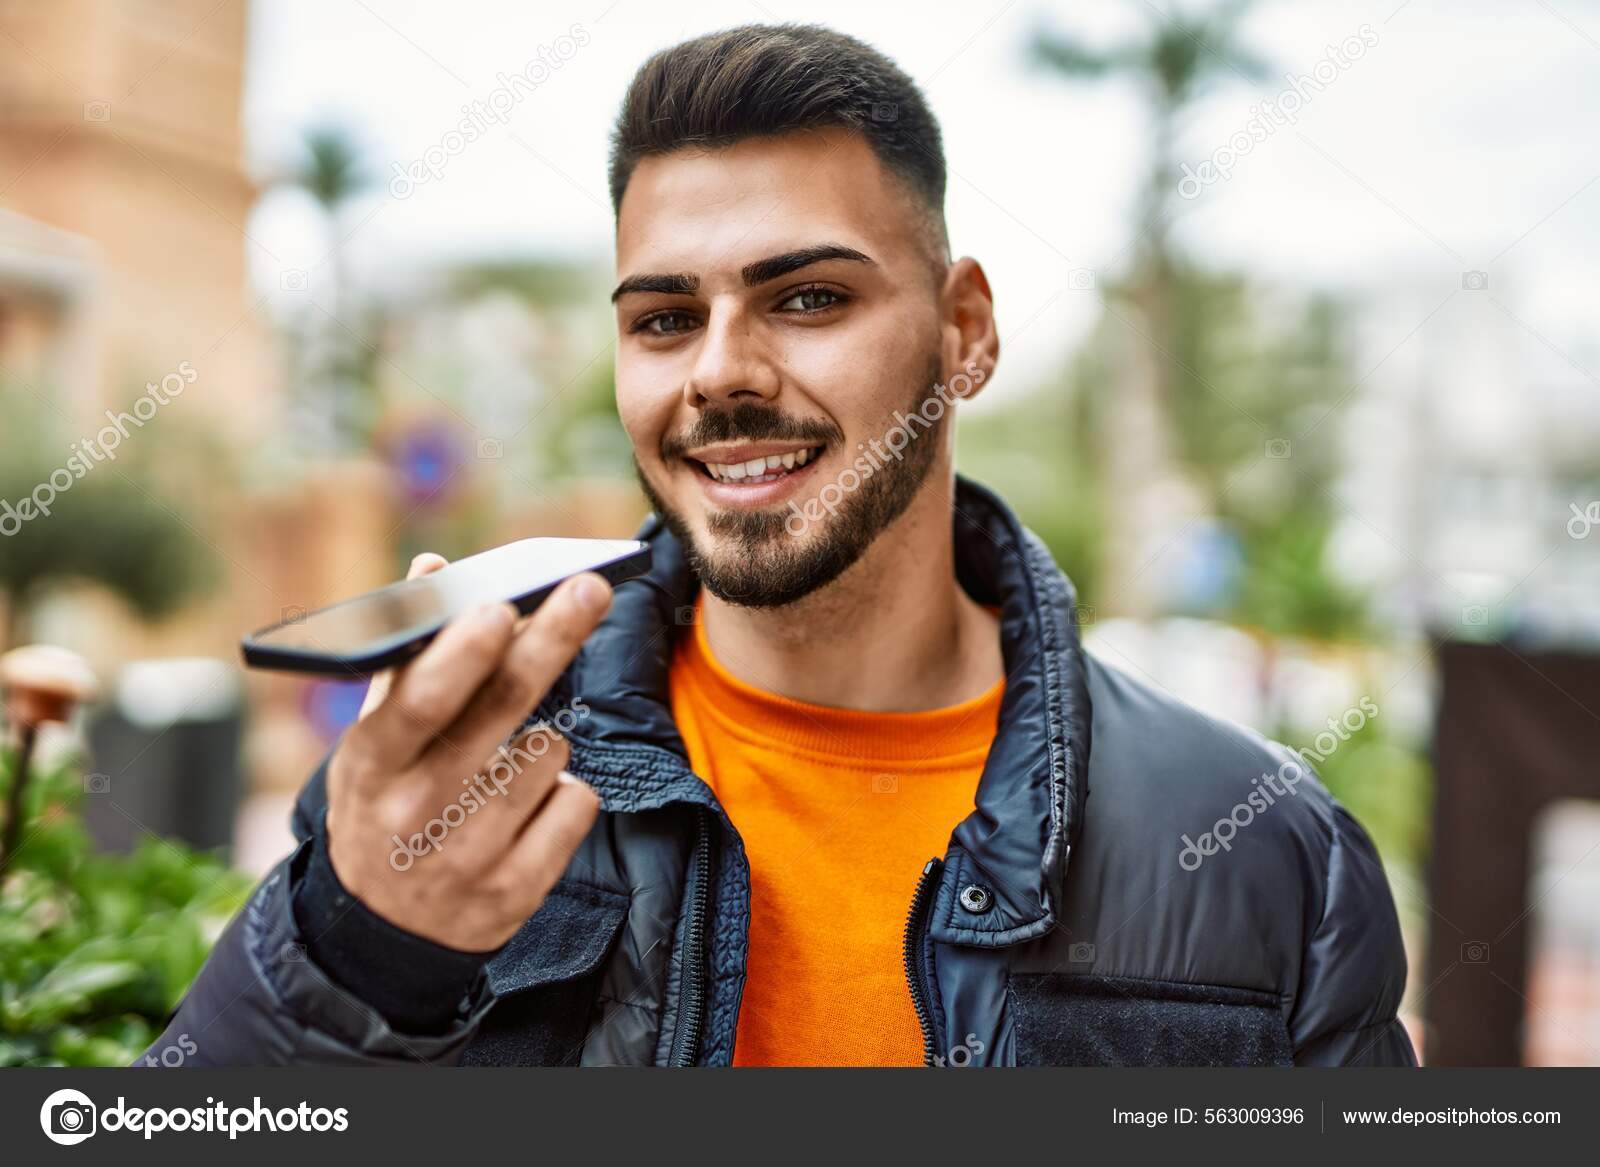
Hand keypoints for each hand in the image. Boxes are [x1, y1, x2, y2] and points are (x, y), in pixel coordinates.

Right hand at [323, 553, 610, 950]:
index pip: (420, 702)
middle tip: (591, 589)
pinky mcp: (515, 892)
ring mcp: (468, 857)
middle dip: (552, 639)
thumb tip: (435, 567)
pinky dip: (562, 794)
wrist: (382, 933)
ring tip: (502, 767)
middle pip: (503, 709)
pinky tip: (525, 810)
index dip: (463, 654)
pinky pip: (576, 803)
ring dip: (542, 742)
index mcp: (371, 765)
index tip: (503, 606)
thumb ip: (406, 657)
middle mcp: (416, 811)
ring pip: (549, 751)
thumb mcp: (373, 742)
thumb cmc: (385, 806)